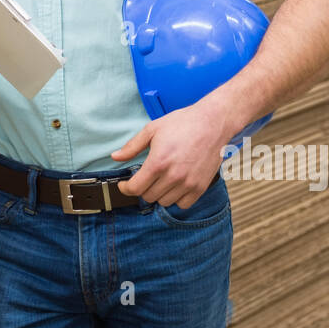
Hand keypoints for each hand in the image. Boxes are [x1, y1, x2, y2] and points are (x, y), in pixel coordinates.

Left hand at [111, 94, 235, 208]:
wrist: (213, 122)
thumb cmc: (183, 123)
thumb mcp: (152, 129)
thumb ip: (132, 146)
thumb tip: (115, 157)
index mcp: (158, 162)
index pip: (135, 188)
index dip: (125, 188)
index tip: (124, 185)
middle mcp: (173, 176)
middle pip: (148, 196)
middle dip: (142, 188)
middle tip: (145, 177)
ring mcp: (188, 183)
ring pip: (164, 202)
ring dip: (159, 193)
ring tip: (161, 179)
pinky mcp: (201, 187)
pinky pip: (183, 204)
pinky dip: (176, 198)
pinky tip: (175, 185)